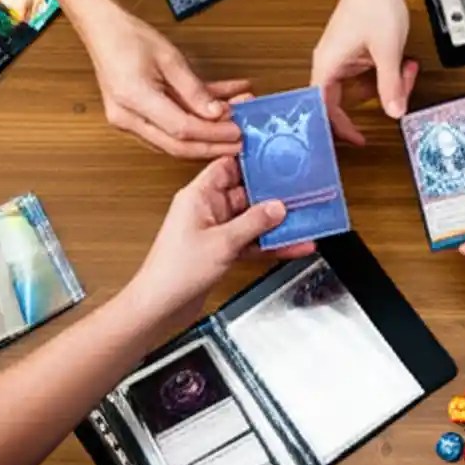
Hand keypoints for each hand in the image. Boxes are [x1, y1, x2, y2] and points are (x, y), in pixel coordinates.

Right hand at [83, 5, 250, 158]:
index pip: (181, 129)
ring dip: (207, 133)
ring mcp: (129, 120)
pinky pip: (169, 126)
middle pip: (177, 145)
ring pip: (175, 140)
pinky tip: (220, 105)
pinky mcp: (136, 117)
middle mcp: (127, 117)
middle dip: (212, 146)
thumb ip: (195, 89)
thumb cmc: (128, 37)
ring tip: (235, 121)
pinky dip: (194, 119)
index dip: (212, 133)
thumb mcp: (170, 58)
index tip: (236, 132)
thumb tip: (218, 113)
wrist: (102, 30)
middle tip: (239, 143)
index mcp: (133, 99)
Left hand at [125, 157, 315, 323]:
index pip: (227, 166)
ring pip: (252, 219)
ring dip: (275, 223)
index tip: (276, 158)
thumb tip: (277, 207)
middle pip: (245, 193)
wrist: (162, 306)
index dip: (251, 160)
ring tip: (302, 220)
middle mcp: (207, 209)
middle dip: (272, 194)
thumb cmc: (176, 271)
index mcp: (198, 196)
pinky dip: (270, 243)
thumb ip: (253, 222)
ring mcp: (215, 230)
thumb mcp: (222, 242)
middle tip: (299, 190)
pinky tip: (293, 245)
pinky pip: (252, 241)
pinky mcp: (222, 250)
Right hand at [311, 0, 417, 145]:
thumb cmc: (374, 2)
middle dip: (376, 99)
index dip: (339, 128)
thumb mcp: (388, 51)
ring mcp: (342, 55)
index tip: (357, 139)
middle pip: (344, 99)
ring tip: (406, 70)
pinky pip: (367, 72)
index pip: (324, 108)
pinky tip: (403, 61)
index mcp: (327, 64)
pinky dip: (387, 71)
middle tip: (397, 100)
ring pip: (361, 85)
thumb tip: (394, 111)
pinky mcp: (354, 49)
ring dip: (387, 83)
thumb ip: (391, 85)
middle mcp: (330, 61)